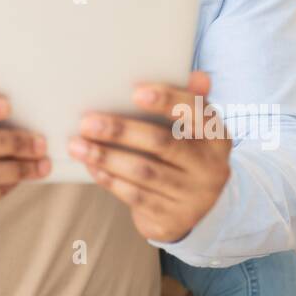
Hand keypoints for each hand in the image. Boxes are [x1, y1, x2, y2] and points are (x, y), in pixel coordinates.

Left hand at [68, 70, 231, 243]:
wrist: (200, 210)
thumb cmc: (187, 155)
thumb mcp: (195, 131)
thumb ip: (191, 101)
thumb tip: (199, 76)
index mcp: (218, 138)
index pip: (197, 113)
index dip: (168, 101)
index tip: (135, 92)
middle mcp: (211, 168)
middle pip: (162, 143)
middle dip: (120, 131)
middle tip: (87, 122)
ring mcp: (193, 197)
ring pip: (143, 172)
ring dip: (105, 157)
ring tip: (77, 145)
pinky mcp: (173, 220)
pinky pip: (135, 196)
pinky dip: (109, 180)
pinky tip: (91, 167)